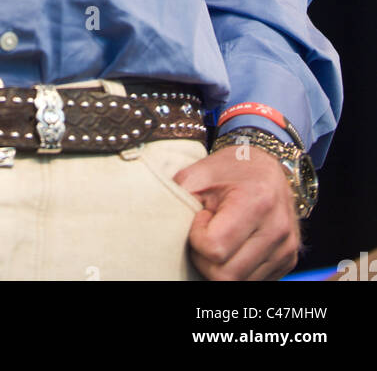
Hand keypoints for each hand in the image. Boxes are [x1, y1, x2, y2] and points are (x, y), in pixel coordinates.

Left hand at [174, 144, 302, 279]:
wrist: (268, 167)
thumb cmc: (229, 168)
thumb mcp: (198, 172)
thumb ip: (178, 197)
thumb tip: (161, 227)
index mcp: (257, 202)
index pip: (215, 249)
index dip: (197, 238)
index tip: (201, 217)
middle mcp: (277, 229)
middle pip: (227, 275)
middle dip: (206, 259)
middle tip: (207, 231)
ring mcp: (286, 248)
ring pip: (240, 283)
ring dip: (222, 266)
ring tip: (222, 236)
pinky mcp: (289, 260)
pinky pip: (254, 282)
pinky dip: (237, 269)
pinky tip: (236, 245)